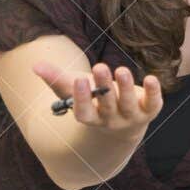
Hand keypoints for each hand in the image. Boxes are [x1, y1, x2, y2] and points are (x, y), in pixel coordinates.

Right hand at [34, 61, 161, 133]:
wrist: (125, 124)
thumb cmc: (96, 102)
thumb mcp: (77, 91)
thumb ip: (57, 79)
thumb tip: (35, 65)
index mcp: (92, 118)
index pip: (84, 113)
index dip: (81, 98)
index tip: (79, 80)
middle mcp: (112, 120)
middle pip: (107, 106)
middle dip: (104, 87)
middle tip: (100, 66)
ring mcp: (131, 117)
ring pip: (129, 104)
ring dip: (125, 87)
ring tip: (121, 69)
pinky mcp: (149, 110)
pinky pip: (153, 103)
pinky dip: (153, 92)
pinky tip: (151, 78)